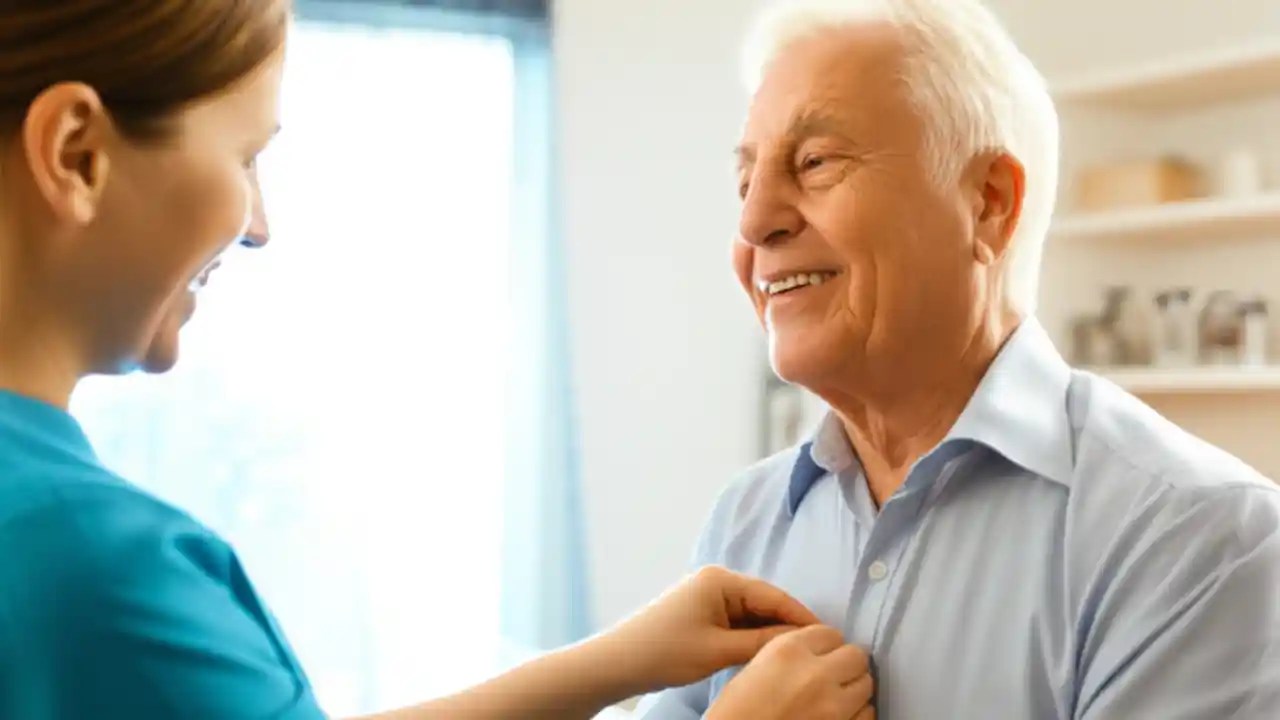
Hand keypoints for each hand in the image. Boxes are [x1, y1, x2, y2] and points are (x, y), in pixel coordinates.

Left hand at [600, 565, 820, 691]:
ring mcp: (708, 597)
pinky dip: (752, 637)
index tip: (829, 636)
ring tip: (800, 654)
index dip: (802, 617)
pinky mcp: (701, 613)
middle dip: (789, 625)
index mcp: (720, 580)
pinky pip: (736, 622)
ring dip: (770, 633)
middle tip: (819, 649)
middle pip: (764, 603)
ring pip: (752, 615)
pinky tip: (768, 654)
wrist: (619, 662)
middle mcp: (716, 581)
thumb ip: (762, 642)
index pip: (773, 596)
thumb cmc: (665, 652)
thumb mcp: (719, 650)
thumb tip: (801, 640)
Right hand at [706, 625, 874, 719]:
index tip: (818, 655)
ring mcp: (834, 706)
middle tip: (832, 675)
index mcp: (789, 650)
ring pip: (866, 684)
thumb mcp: (756, 668)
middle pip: (856, 655)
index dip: (824, 645)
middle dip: (845, 663)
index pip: (830, 633)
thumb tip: (819, 654)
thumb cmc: (735, 711)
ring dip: (853, 688)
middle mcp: (816, 673)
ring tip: (835, 697)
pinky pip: (867, 714)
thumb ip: (791, 654)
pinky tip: (840, 717)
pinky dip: (857, 714)